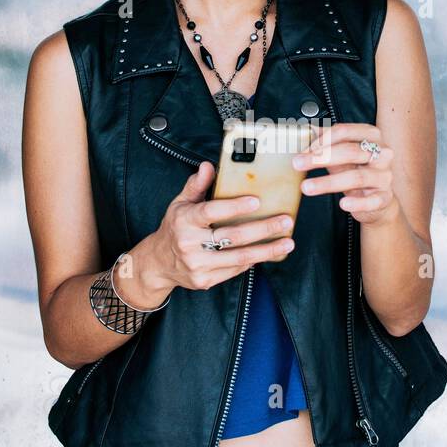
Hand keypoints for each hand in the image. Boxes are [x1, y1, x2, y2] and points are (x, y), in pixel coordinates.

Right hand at [144, 160, 296, 292]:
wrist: (158, 263)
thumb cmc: (175, 228)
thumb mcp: (180, 204)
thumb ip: (196, 185)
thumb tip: (208, 166)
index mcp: (184, 221)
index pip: (211, 211)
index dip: (234, 207)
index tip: (257, 201)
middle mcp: (189, 244)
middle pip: (233, 236)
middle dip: (263, 228)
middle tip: (285, 221)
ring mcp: (197, 265)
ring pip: (239, 257)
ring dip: (267, 250)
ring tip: (287, 242)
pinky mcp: (205, 280)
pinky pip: (235, 270)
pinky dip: (254, 261)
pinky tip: (269, 253)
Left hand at [292, 122, 398, 225]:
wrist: (376, 199)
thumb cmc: (357, 170)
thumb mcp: (341, 153)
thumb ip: (325, 142)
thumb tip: (304, 129)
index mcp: (371, 135)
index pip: (344, 131)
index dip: (322, 140)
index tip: (303, 150)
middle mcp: (382, 153)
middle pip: (350, 152)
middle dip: (321, 158)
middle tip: (297, 164)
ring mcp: (385, 176)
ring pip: (357, 177)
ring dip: (328, 183)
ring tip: (306, 188)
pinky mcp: (385, 197)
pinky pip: (371, 201)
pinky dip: (357, 203)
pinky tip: (343, 204)